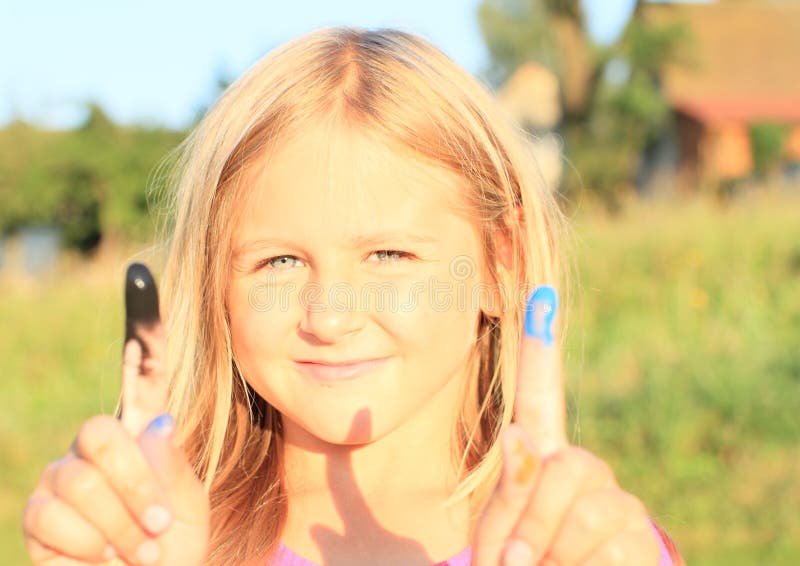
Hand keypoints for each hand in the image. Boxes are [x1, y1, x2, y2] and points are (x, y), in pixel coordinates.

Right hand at [22, 265, 208, 564]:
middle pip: (102, 432)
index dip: (139, 324)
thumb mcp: (188, 507)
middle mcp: (96, 448)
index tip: (142, 274)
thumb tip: (153, 423)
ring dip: (122, 527)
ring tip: (142, 552)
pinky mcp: (39, 516)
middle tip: (163, 527)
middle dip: (138, 488)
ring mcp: (63, 479)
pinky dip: (94, 547)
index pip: (138, 374)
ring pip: (80, 480)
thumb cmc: (173, 550)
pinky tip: (105, 560)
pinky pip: (57, 517)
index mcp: (139, 435)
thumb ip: (172, 465)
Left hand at [472, 286, 661, 565]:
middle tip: (515, 559)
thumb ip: (509, 490)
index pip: (539, 395)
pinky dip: (574, 564)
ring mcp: (612, 496)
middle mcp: (580, 467)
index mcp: (540, 457)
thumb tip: (517, 433)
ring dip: (548, 545)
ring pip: (582, 500)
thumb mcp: (499, 532)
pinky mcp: (638, 530)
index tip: (540, 294)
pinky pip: (604, 535)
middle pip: (560, 462)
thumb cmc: (520, 563)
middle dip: (530, 518)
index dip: (541, 347)